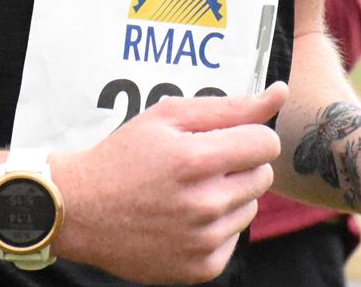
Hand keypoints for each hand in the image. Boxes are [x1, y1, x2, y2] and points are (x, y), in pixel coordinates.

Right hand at [54, 81, 286, 283]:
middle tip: (199, 164)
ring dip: (229, 195)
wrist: (81, 210)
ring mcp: (203, 241)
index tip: (225, 137)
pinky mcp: (201, 268)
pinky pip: (234, 238)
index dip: (247, 135)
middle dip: (238, 163)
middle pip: (263, 175)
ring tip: (187, 191)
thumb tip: (279, 93)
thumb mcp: (167, 117)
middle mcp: (204, 204)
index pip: (266, 143)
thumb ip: (228, 106)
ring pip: (251, 207)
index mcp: (195, 160)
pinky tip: (183, 218)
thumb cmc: (123, 156)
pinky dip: (216, 227)